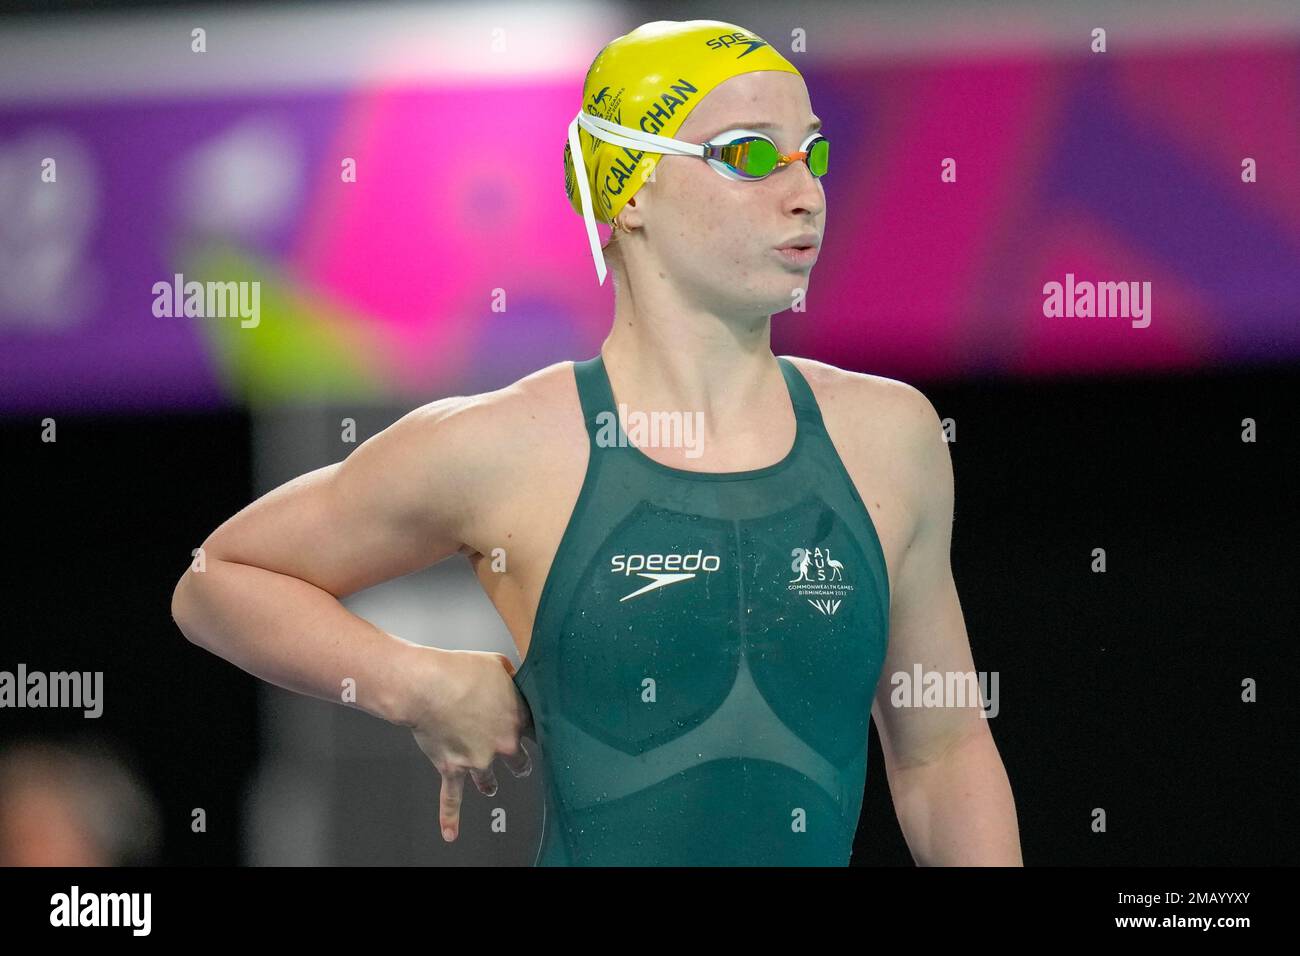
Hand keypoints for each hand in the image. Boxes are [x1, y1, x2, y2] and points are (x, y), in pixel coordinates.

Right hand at [407, 648, 533, 842]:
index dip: (533, 731)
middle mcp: (501, 744)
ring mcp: (477, 760)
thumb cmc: (459, 671)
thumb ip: (509, 675)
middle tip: (521, 765)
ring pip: (488, 780)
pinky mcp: (453, 768)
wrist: (427, 687)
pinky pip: (451, 798)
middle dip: (519, 762)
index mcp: (517, 718)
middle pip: (518, 760)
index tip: (536, 734)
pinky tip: (451, 832)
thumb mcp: (495, 664)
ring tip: (491, 788)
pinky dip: (450, 816)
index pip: (536, 730)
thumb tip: (513, 675)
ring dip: (489, 784)